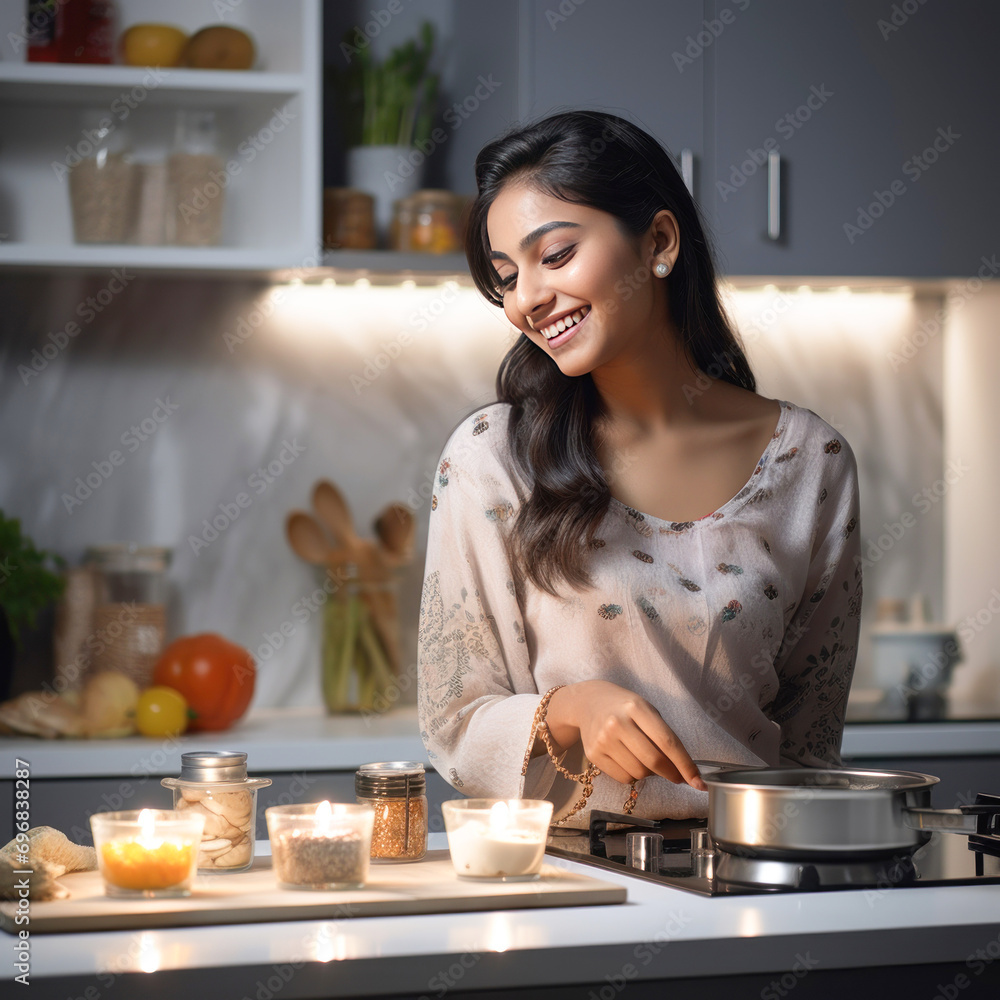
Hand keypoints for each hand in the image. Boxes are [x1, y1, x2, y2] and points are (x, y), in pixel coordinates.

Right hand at [547, 681, 706, 791]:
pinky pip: (624, 778)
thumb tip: (682, 770)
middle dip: (672, 774)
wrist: (588, 702)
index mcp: (636, 708)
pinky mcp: (593, 754)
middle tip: (679, 777)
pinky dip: (634, 776)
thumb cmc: (624, 707)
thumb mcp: (646, 710)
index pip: (667, 741)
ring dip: (651, 774)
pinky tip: (631, 761)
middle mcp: (618, 723)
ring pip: (639, 773)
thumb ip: (663, 735)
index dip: (685, 765)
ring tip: (646, 759)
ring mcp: (603, 740)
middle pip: (654, 761)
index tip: (698, 781)